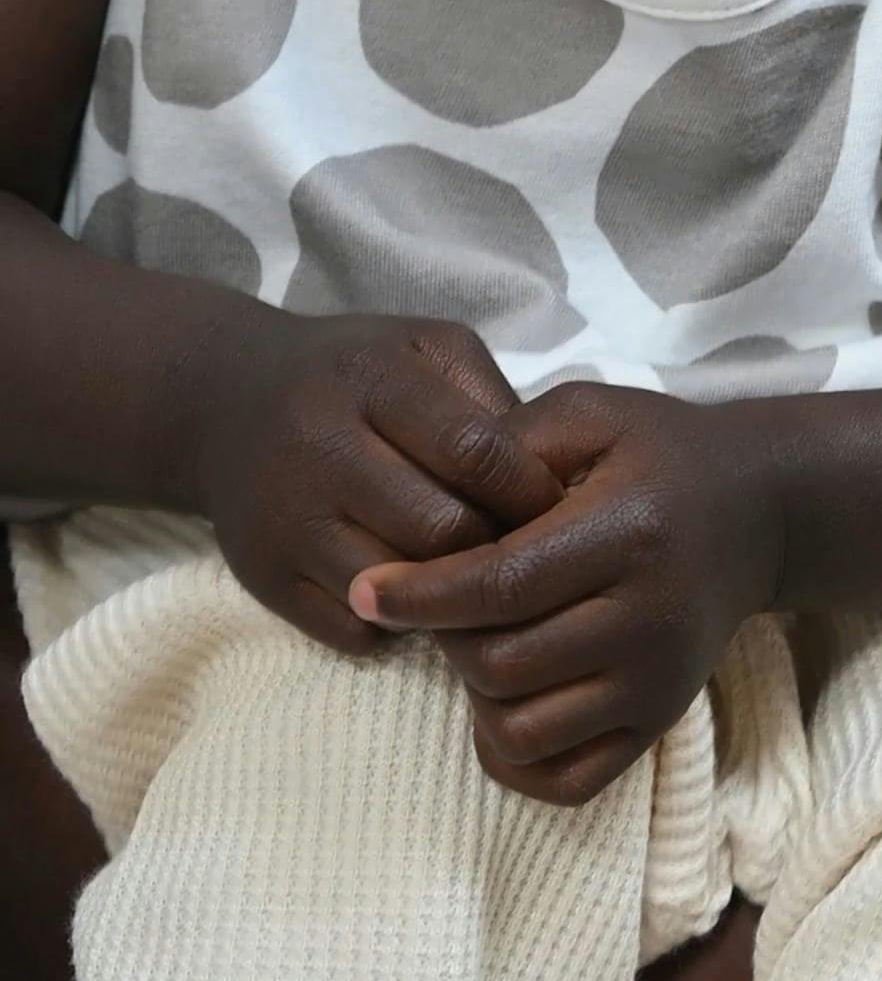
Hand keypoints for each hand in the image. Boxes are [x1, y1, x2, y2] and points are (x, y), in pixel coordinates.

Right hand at [187, 310, 564, 657]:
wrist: (224, 401)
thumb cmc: (354, 372)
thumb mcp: (425, 350)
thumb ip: (487, 399)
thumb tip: (548, 477)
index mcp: (372, 380)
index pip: (472, 450)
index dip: (527, 489)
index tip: (558, 508)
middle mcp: (320, 448)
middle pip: (438, 530)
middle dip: (492, 548)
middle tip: (521, 554)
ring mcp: (286, 521)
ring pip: (396, 590)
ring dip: (446, 596)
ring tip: (470, 578)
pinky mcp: (263, 579)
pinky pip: (352, 631)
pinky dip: (395, 625)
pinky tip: (412, 597)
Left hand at [353, 380, 784, 806]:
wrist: (757, 511)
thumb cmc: (660, 453)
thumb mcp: (592, 412)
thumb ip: (511, 441)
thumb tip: (431, 496)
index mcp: (628, 532)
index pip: (501, 585)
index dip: (420, 594)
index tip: (366, 589)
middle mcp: (647, 618)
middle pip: (500, 664)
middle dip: (445, 638)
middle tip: (438, 603)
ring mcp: (656, 684)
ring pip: (521, 731)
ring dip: (476, 695)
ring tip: (480, 644)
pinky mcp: (658, 724)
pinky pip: (563, 780)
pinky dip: (513, 755)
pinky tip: (505, 702)